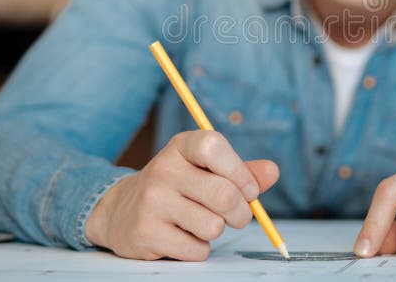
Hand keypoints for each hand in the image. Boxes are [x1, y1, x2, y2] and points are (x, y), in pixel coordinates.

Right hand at [84, 130, 278, 260]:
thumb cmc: (178, 187)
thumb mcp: (206, 169)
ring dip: (217, 230)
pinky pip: (196, 249)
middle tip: (238, 216)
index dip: (240, 171)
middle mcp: (164, 168)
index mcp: (182, 146)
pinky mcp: (146, 232)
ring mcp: (152, 201)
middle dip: (241, 213)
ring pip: (213, 226)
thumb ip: (242, 171)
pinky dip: (199, 249)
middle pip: (223, 195)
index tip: (251, 190)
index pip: (214, 147)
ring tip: (201, 222)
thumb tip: (273, 171)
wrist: (123, 211)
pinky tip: (184, 236)